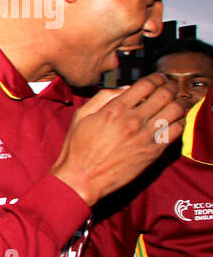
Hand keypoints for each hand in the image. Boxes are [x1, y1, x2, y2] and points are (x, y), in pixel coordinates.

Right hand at [51, 74, 185, 206]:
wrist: (82, 178)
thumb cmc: (78, 148)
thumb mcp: (82, 116)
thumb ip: (103, 98)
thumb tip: (125, 89)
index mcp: (115, 109)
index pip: (146, 84)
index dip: (156, 78)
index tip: (157, 79)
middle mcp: (133, 120)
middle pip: (165, 93)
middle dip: (170, 86)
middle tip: (170, 88)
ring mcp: (146, 136)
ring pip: (175, 110)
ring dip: (178, 102)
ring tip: (174, 103)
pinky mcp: (153, 151)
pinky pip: (177, 130)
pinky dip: (179, 121)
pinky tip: (173, 121)